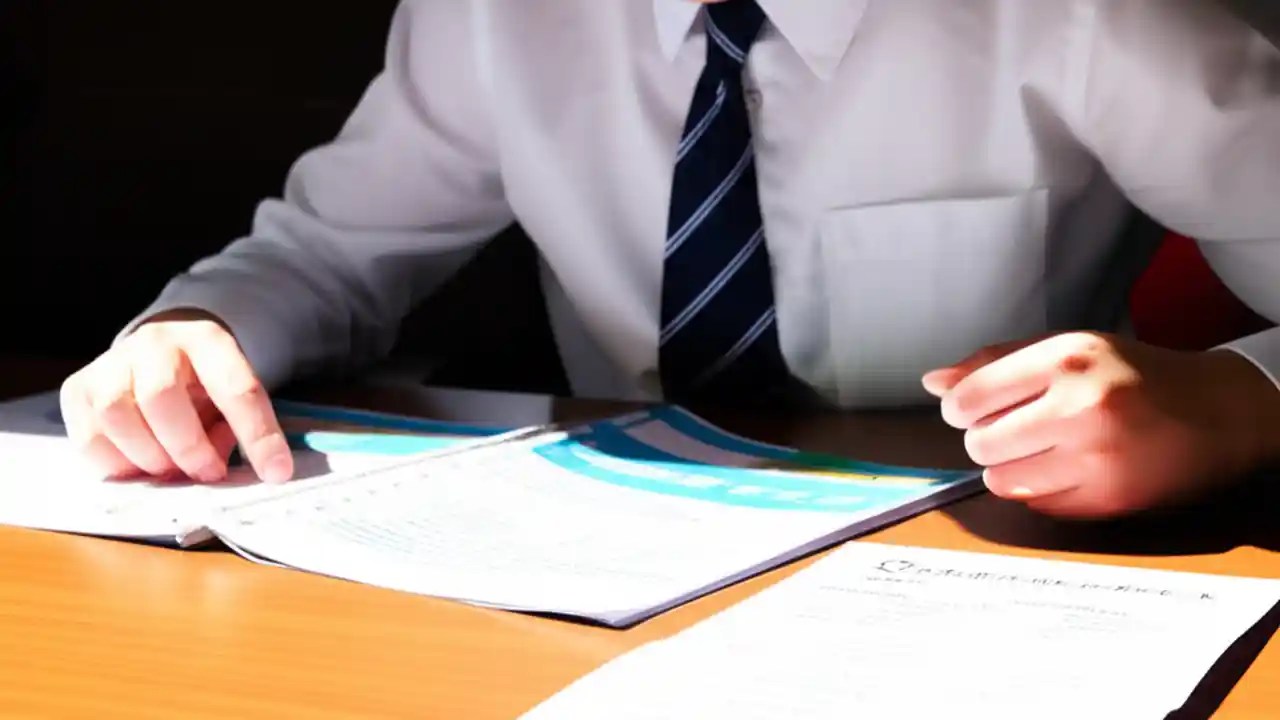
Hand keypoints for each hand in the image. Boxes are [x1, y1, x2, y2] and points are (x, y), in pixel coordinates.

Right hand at [60, 309, 292, 483]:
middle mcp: (155, 343)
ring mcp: (111, 363)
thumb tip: (243, 472)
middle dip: (188, 447)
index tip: (276, 472)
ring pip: (116, 413)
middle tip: (207, 474)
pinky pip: (88, 435)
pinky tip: (140, 469)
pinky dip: (116, 465)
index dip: (258, 434)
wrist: (160, 353)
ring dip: (148, 457)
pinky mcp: (78, 388)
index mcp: (208, 341)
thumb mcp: (231, 397)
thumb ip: (238, 428)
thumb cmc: (203, 385)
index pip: (236, 387)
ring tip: (171, 471)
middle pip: (161, 395)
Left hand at [922, 332, 1279, 517]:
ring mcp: (1098, 459)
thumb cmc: (1129, 373)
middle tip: (1012, 429)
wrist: (1214, 411)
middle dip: (985, 439)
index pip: (970, 397)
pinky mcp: (1109, 499)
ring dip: (1009, 467)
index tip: (969, 409)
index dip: (959, 408)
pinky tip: (1068, 467)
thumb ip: (994, 362)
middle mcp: (1082, 408)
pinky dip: (1041, 490)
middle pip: (980, 443)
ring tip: (1040, 448)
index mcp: (1066, 361)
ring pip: (1002, 480)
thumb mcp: (1066, 348)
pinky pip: (1038, 505)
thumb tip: (932, 383)